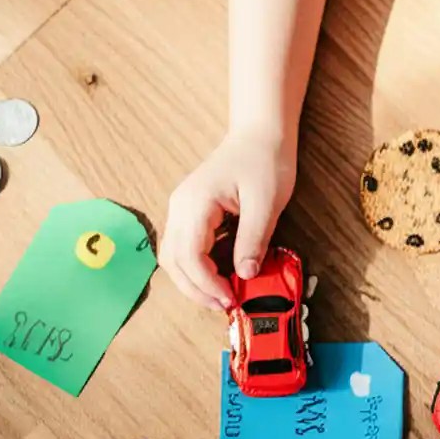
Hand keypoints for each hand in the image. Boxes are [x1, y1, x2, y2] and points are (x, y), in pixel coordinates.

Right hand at [160, 130, 296, 309]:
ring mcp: (182, 209)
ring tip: (221, 294)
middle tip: (224, 304)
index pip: (189, 255)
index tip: (231, 298)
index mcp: (195, 203)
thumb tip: (245, 275)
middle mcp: (180, 207)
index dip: (207, 283)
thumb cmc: (265, 160)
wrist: (261, 134)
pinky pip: (185, 246)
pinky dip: (197, 266)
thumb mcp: (266, 202)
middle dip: (195, 288)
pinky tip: (220, 274)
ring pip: (174, 256)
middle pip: (173, 261)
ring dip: (193, 280)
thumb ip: (253, 239)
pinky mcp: (191, 212)